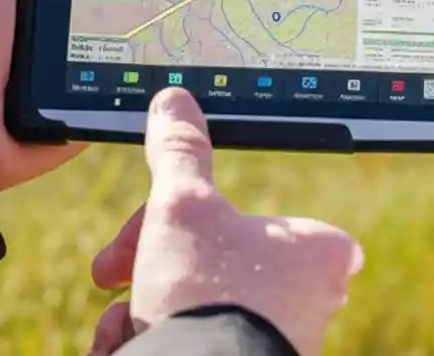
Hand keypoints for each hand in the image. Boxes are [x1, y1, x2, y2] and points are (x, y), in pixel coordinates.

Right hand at [89, 89, 363, 355]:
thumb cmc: (206, 292)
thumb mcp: (182, 205)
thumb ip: (180, 153)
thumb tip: (174, 102)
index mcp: (317, 253)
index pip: (269, 219)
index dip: (205, 215)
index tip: (166, 221)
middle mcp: (311, 303)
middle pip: (218, 262)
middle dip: (154, 262)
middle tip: (116, 267)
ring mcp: (281, 344)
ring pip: (200, 306)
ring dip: (148, 302)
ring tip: (124, 316)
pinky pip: (196, 344)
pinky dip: (158, 338)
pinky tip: (127, 342)